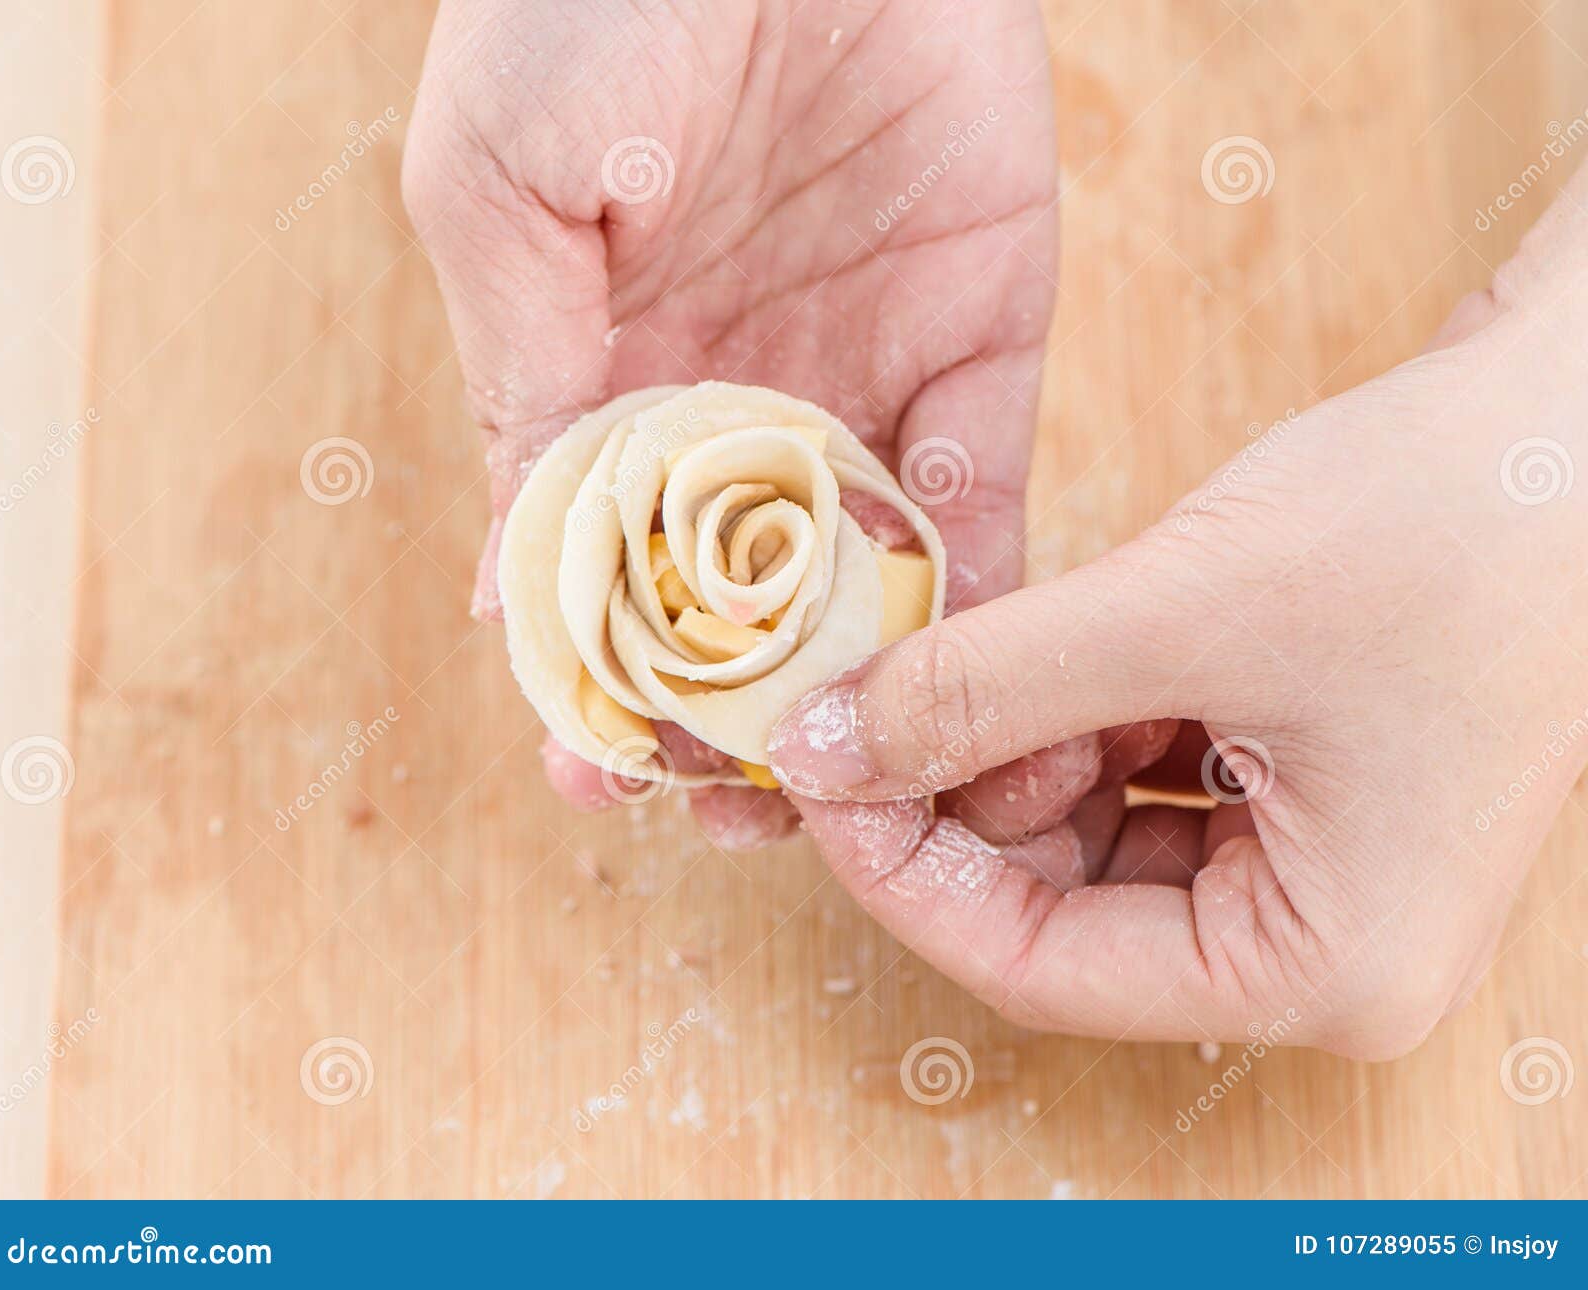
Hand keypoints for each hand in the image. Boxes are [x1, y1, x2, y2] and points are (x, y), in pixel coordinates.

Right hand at [403, 0, 1076, 844]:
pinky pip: (981, 496)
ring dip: (866, 694)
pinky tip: (954, 684)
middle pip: (739, 609)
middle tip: (743, 820)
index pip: (601, 573)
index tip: (601, 783)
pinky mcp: (980, 346)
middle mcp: (735, 405)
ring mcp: (861, 381)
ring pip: (866, 582)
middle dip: (740, 720)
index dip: (599, 686)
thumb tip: (515, 593)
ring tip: (863, 797)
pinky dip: (972, 591)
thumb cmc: (590, 7)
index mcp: (607, 382)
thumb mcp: (501, 197)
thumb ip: (522, 388)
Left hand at [766, 168, 1587, 1057]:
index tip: (820, 781)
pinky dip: (1074, 714)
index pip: (1040, 970)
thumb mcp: (1179, 610)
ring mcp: (1312, 858)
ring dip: (1013, 746)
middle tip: (864, 704)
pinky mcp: (1300, 778)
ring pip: (1092, 836)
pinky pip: (1144, 774)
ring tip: (967, 652)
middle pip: (1059, 908)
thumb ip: (983, 689)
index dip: (905, 878)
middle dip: (957, 800)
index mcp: (1320, 966)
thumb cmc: (1453, 520)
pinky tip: (1041, 642)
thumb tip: (822, 751)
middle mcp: (1321, 940)